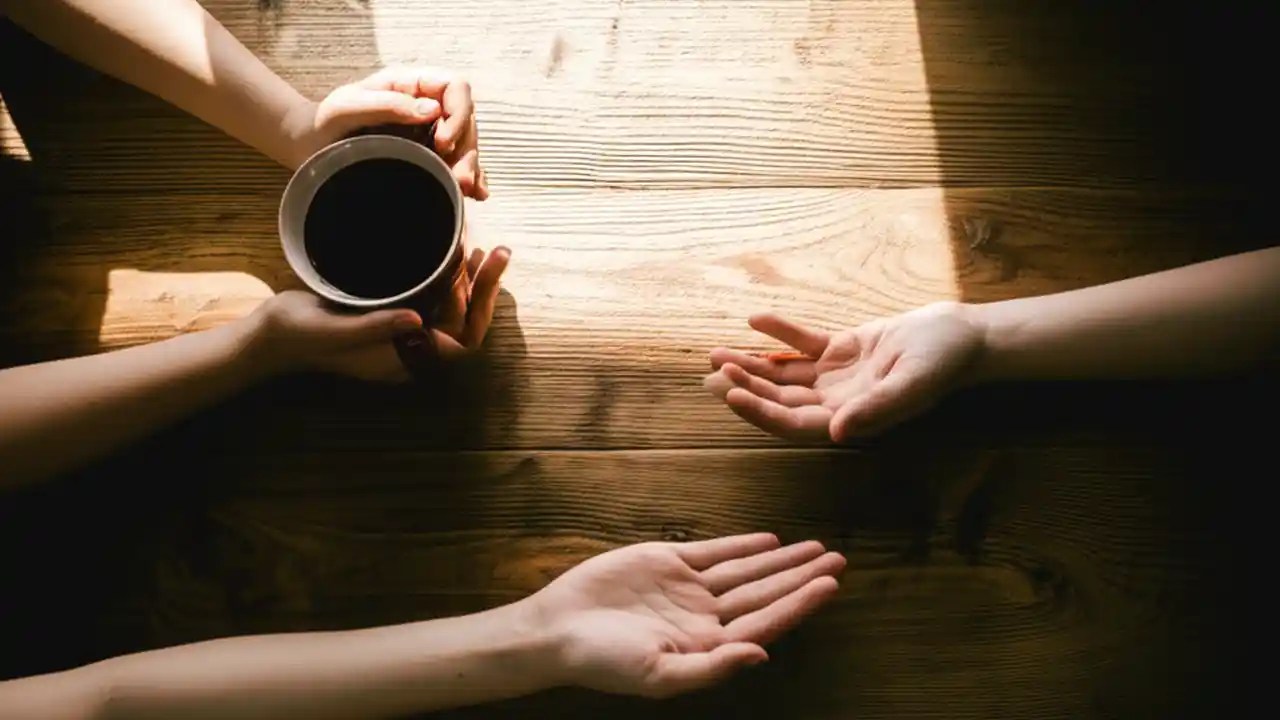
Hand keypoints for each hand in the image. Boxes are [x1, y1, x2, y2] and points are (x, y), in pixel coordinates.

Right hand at [245, 246, 510, 381]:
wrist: (268, 336)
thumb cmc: (297, 335)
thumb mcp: (334, 331)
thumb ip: (376, 327)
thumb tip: (418, 320)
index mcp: (401, 361)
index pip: (461, 344)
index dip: (480, 310)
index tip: (487, 272)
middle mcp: (408, 351)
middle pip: (463, 326)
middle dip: (483, 290)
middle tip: (497, 251)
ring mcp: (401, 335)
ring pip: (451, 313)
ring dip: (469, 284)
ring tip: (481, 249)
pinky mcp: (390, 317)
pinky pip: (431, 303)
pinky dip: (447, 281)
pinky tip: (451, 255)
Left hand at [285, 66, 487, 198]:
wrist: (313, 149)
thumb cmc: (326, 122)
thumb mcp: (348, 107)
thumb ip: (388, 104)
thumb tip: (433, 110)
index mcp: (410, 85)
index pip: (455, 87)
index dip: (458, 113)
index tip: (443, 142)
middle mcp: (425, 106)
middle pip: (466, 119)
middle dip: (468, 149)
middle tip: (459, 180)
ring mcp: (430, 131)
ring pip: (466, 143)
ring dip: (471, 167)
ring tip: (466, 192)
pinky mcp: (429, 156)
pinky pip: (458, 162)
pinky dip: (472, 177)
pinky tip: (477, 193)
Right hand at [528, 533, 843, 698]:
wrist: (557, 630)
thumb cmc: (604, 662)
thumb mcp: (659, 675)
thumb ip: (712, 667)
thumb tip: (762, 654)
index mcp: (708, 646)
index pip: (767, 621)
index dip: (801, 603)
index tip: (832, 585)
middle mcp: (705, 617)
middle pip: (766, 593)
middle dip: (802, 577)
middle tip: (839, 559)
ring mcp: (688, 589)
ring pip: (747, 570)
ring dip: (781, 560)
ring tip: (816, 548)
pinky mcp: (667, 562)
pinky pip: (714, 551)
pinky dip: (742, 546)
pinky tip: (769, 541)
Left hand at [704, 302, 984, 442]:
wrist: (964, 335)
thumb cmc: (944, 362)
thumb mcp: (913, 384)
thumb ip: (877, 408)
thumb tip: (836, 433)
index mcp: (852, 419)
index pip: (795, 422)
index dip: (761, 412)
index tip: (731, 394)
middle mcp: (839, 403)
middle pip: (781, 399)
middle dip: (746, 387)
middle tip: (714, 370)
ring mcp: (838, 377)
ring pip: (785, 375)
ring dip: (751, 365)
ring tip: (717, 353)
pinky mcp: (842, 351)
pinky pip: (803, 344)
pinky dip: (780, 333)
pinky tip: (755, 319)